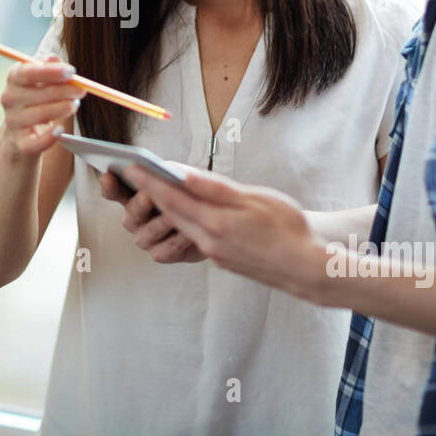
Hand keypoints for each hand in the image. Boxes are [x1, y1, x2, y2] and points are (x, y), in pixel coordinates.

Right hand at [0, 55, 85, 156]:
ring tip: (74, 106)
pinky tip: (60, 130)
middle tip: (82, 91)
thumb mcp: (42, 81)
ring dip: (62, 109)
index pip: (28, 72)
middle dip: (64, 91)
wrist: (21, 134)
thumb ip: (50, 68)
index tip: (71, 72)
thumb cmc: (37, 100)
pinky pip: (36, 141)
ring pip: (39, 114)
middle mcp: (9, 98)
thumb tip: (54, 58)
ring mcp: (13, 121)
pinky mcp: (20, 143)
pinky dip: (49, 136)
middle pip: (38, 93)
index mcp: (15, 78)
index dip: (50, 72)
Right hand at [99, 170, 206, 263]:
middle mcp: (135, 218)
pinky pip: (166, 250)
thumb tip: (165, 168)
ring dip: (162, 223)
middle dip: (140, 204)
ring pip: (149, 232)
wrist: (209, 222)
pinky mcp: (161, 254)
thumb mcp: (182, 178)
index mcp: (133, 195)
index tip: (108, 176)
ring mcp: (145, 238)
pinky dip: (178, 241)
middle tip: (148, 195)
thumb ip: (170, 172)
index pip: (114, 191)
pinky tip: (188, 234)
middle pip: (132, 213)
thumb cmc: (191, 195)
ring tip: (174, 215)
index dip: (110, 185)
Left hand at [119, 164, 330, 300]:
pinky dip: (185, 222)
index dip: (149, 182)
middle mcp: (208, 240)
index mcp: (214, 222)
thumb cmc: (287, 227)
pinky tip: (185, 211)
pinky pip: (195, 237)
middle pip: (171, 213)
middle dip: (151, 194)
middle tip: (134, 176)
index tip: (131, 168)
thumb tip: (183, 174)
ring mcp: (214, 253)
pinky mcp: (222, 260)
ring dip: (165, 209)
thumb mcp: (254, 199)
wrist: (305, 268)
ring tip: (154, 190)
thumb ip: (216, 189)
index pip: (171, 198)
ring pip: (182, 227)